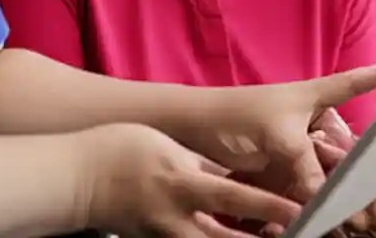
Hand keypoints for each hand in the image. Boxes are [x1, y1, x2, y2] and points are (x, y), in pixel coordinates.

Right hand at [83, 123, 300, 237]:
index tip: (298, 213)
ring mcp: (163, 236)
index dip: (267, 206)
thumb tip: (235, 174)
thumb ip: (204, 164)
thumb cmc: (122, 149)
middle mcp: (176, 215)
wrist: (77, 176)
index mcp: (182, 181)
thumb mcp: (168, 146)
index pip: (234, 195)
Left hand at [184, 65, 375, 202]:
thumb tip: (326, 198)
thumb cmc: (232, 115)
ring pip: (328, 173)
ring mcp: (295, 150)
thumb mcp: (277, 137)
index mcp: (311, 98)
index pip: (352, 83)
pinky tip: (320, 219)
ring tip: (355, 214)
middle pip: (346, 146)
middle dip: (362, 167)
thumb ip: (306, 165)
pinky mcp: (280, 174)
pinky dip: (312, 203)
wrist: (189, 132)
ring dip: (337, 191)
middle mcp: (307, 123)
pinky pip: (304, 190)